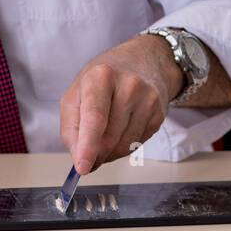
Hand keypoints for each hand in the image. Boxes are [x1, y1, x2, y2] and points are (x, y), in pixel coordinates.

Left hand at [59, 34, 182, 174]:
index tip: (82, 167)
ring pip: (123, 146)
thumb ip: (71, 129)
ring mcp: (148, 100)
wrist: (142, 62)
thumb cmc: (104, 79)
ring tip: (103, 137)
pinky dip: (123, 147)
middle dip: (95, 154)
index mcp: (101, 76)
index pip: (95, 117)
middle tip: (87, 157)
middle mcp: (129, 86)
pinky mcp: (159, 114)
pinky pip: (137, 145)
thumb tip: (79, 160)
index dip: (88, 146)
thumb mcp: (76, 94)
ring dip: (109, 153)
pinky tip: (120, 131)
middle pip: (109, 138)